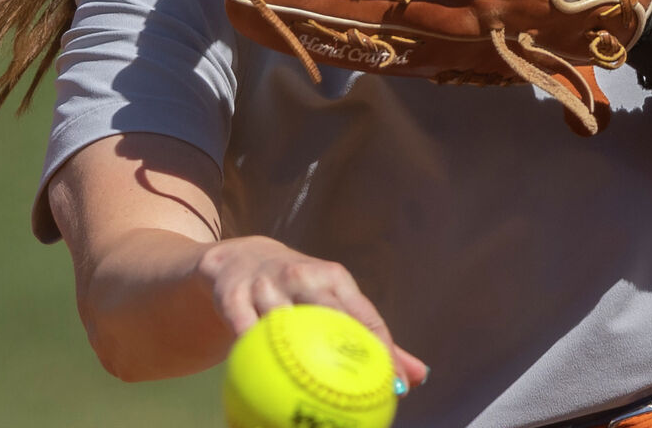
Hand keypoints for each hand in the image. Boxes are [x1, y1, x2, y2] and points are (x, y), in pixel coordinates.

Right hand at [197, 235, 430, 389]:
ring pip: (280, 318)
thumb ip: (372, 339)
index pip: (364, 315)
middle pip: (327, 311)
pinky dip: (251, 351)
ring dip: (293, 352)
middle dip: (345, 348)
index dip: (383, 349)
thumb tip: (418, 377)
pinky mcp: (233, 292)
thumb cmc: (298, 292)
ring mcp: (265, 282)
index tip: (398, 383)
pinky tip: (260, 384)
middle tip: (359, 392)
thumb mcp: (332, 303)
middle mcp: (301, 275)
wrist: (240, 259)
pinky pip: (241, 326)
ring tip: (305, 392)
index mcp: (332, 278)